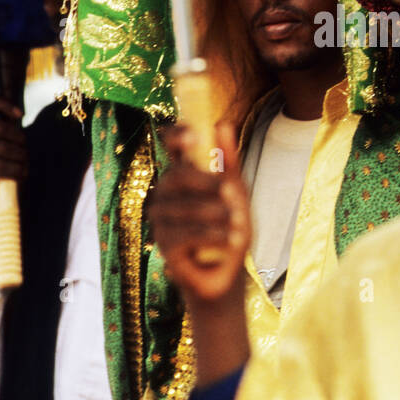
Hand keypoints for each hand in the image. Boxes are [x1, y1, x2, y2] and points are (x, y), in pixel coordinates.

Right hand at [0, 92, 25, 277]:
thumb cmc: (9, 170)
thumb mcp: (13, 146)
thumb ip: (13, 130)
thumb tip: (17, 115)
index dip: (4, 102)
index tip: (19, 115)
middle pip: (1, 128)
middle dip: (21, 141)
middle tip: (25, 154)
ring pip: (3, 147)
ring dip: (21, 158)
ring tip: (23, 167)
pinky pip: (0, 166)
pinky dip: (16, 170)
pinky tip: (20, 176)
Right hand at [148, 122, 250, 385]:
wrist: (228, 276)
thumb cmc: (230, 230)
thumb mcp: (237, 193)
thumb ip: (228, 161)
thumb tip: (222, 123)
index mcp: (183, 178)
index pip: (170, 148)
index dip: (176, 136)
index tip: (193, 135)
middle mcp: (166, 196)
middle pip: (176, 177)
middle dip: (206, 183)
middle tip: (230, 193)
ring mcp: (161, 222)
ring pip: (183, 208)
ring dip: (215, 215)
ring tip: (237, 226)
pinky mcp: (164, 247)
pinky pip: (182, 235)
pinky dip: (210, 236)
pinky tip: (228, 241)